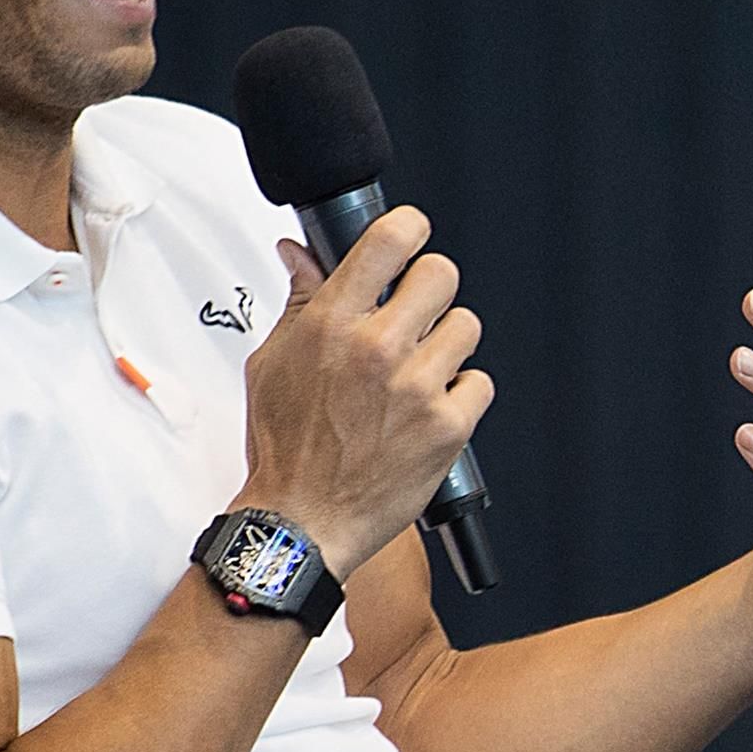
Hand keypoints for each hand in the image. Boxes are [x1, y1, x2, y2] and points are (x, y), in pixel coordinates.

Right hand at [239, 206, 492, 576]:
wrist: (301, 522)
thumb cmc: (287, 449)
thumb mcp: (273, 362)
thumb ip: (300, 301)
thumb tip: (301, 253)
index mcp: (333, 323)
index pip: (390, 240)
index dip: (409, 229)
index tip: (411, 238)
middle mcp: (378, 348)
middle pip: (442, 274)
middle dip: (430, 290)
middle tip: (414, 316)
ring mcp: (417, 387)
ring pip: (467, 326)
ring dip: (448, 344)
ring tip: (419, 371)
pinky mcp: (448, 426)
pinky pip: (479, 383)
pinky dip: (461, 395)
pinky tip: (430, 409)